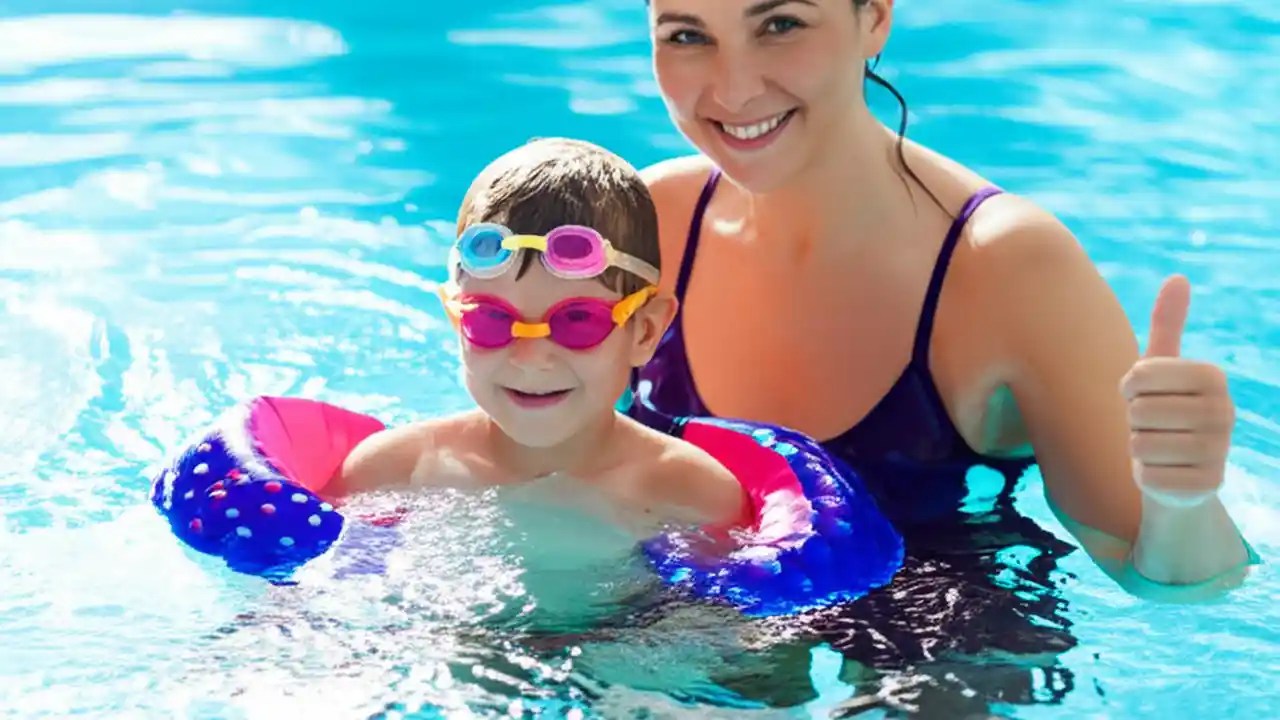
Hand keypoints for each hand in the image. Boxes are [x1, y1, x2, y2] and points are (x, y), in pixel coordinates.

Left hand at [1122, 275, 1234, 507]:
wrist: (1178, 470)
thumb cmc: (1163, 410)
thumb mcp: (1161, 368)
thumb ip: (1167, 324)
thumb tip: (1177, 277)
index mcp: (1213, 377)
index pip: (1139, 375)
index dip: (1128, 388)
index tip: (1143, 395)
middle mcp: (1225, 411)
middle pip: (1139, 411)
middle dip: (1133, 421)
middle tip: (1152, 425)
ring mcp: (1220, 451)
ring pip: (1140, 444)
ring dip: (1137, 448)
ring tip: (1158, 446)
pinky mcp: (1207, 487)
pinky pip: (1148, 476)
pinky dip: (1145, 476)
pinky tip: (1164, 472)